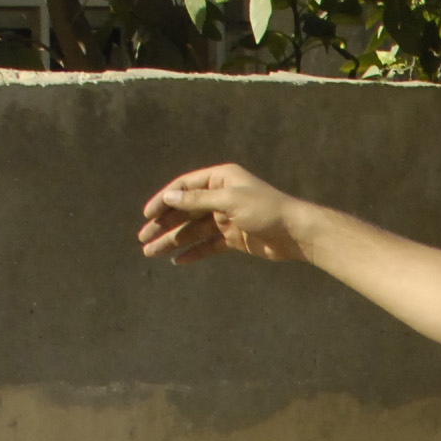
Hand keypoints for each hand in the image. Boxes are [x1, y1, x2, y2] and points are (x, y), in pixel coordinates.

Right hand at [139, 165, 306, 265]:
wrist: (297, 233)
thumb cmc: (266, 210)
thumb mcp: (230, 201)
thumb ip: (199, 200)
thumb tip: (170, 197)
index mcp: (220, 180)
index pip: (184, 188)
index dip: (164, 200)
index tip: (147, 215)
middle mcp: (221, 197)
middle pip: (185, 211)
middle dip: (164, 225)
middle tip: (143, 239)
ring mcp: (227, 218)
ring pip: (194, 230)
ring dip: (173, 241)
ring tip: (152, 252)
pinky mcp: (234, 238)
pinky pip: (208, 245)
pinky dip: (194, 252)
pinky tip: (177, 261)